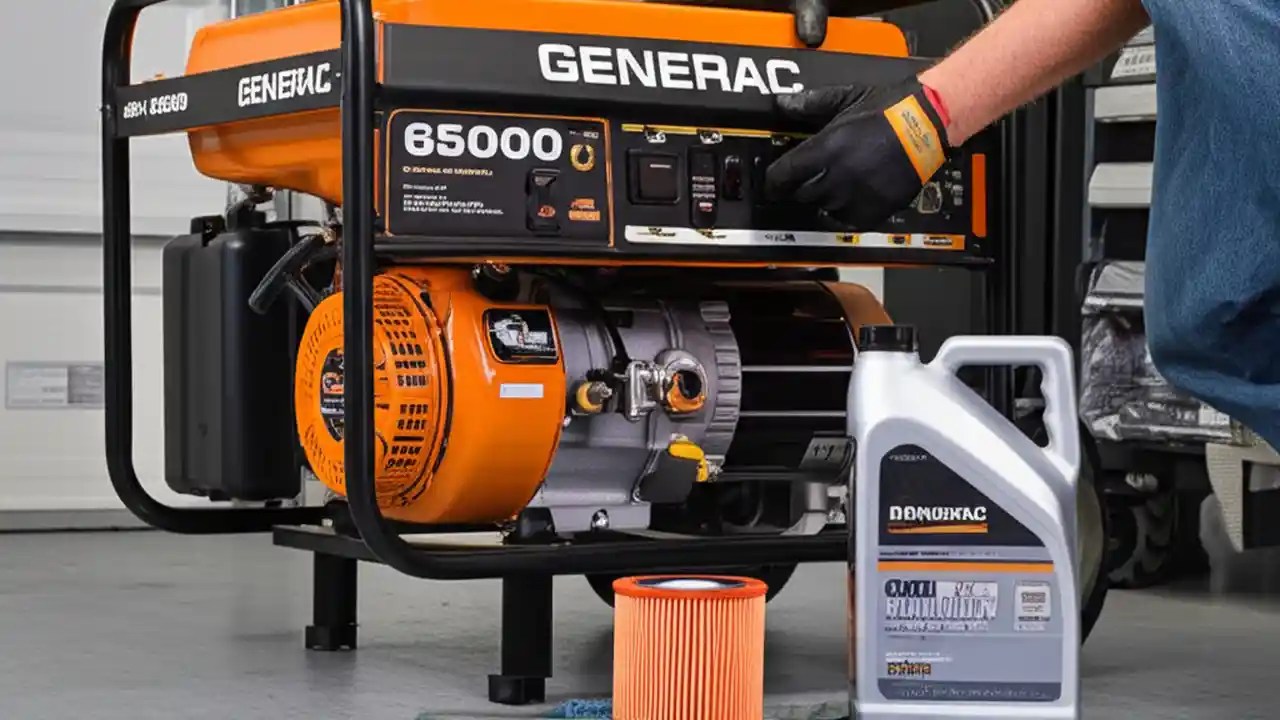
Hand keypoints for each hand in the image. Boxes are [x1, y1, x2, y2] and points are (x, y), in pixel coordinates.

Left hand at [765, 78, 953, 229]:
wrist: (930, 121)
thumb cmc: (891, 109)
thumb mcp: (846, 98)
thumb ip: (810, 103)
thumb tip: (783, 103)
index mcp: (828, 148)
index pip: (783, 175)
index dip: (773, 181)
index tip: (772, 183)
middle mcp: (839, 176)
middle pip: (801, 195)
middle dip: (798, 189)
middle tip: (803, 182)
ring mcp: (858, 196)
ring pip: (823, 209)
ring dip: (822, 200)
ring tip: (831, 187)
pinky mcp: (876, 209)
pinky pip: (847, 222)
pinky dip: (842, 214)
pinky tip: (847, 199)